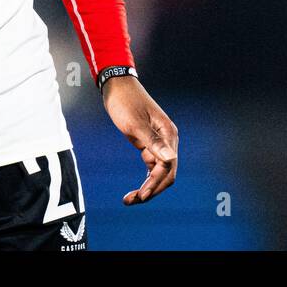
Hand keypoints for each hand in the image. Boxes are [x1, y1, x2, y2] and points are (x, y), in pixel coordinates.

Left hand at [101, 76, 177, 204]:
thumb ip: (152, 142)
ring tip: (129, 199)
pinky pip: (151, 167)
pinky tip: (135, 190)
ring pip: (158, 172)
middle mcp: (167, 140)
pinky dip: (145, 178)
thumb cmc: (124, 101)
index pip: (167, 166)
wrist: (116, 85)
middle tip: (131, 201)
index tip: (141, 195)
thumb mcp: (134, 123)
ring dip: (148, 186)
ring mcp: (158, 142)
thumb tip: (170, 159)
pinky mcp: (148, 143)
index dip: (155, 183)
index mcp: (167, 134)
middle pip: (166, 173)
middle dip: (152, 189)